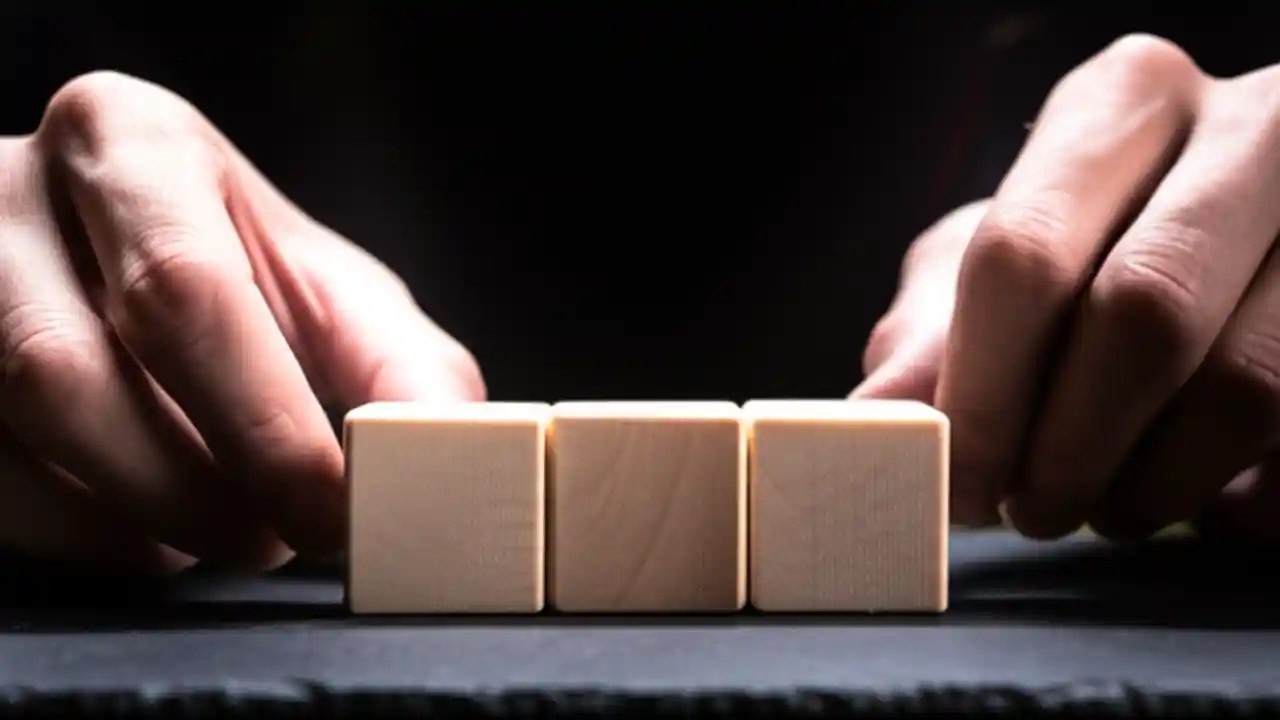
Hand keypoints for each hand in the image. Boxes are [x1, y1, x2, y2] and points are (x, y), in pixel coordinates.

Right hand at [0, 72, 484, 573]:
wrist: (118, 257)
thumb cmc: (245, 276)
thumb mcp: (334, 296)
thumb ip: (402, 369)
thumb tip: (458, 456)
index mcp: (134, 146)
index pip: (183, 294)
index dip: (263, 428)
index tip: (334, 512)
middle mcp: (11, 193)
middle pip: (71, 368)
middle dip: (195, 486)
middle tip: (279, 539)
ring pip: (15, 430)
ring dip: (136, 517)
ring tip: (226, 533)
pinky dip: (80, 532)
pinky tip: (147, 527)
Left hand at [854, 34, 1279, 543]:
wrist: (1258, 236)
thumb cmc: (1099, 246)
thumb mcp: (1005, 259)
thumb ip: (938, 331)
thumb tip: (878, 419)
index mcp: (1124, 103)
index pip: (1025, 254)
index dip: (982, 396)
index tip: (960, 487)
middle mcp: (1250, 131)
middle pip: (1144, 313)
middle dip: (1071, 446)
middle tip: (1032, 513)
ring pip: (1247, 386)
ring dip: (1157, 484)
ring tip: (1109, 505)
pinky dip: (1246, 500)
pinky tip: (1207, 492)